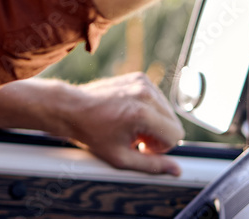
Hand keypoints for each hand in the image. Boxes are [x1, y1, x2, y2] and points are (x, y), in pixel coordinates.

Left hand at [58, 72, 184, 175]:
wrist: (72, 108)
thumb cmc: (92, 133)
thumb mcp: (121, 157)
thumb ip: (152, 166)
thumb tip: (176, 170)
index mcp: (142, 113)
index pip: (175, 135)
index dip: (161, 148)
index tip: (141, 148)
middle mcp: (146, 94)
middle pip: (173, 123)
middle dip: (158, 135)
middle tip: (135, 139)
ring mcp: (143, 82)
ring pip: (167, 111)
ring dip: (154, 122)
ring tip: (131, 126)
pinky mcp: (139, 77)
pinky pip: (157, 98)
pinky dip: (149, 109)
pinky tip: (131, 114)